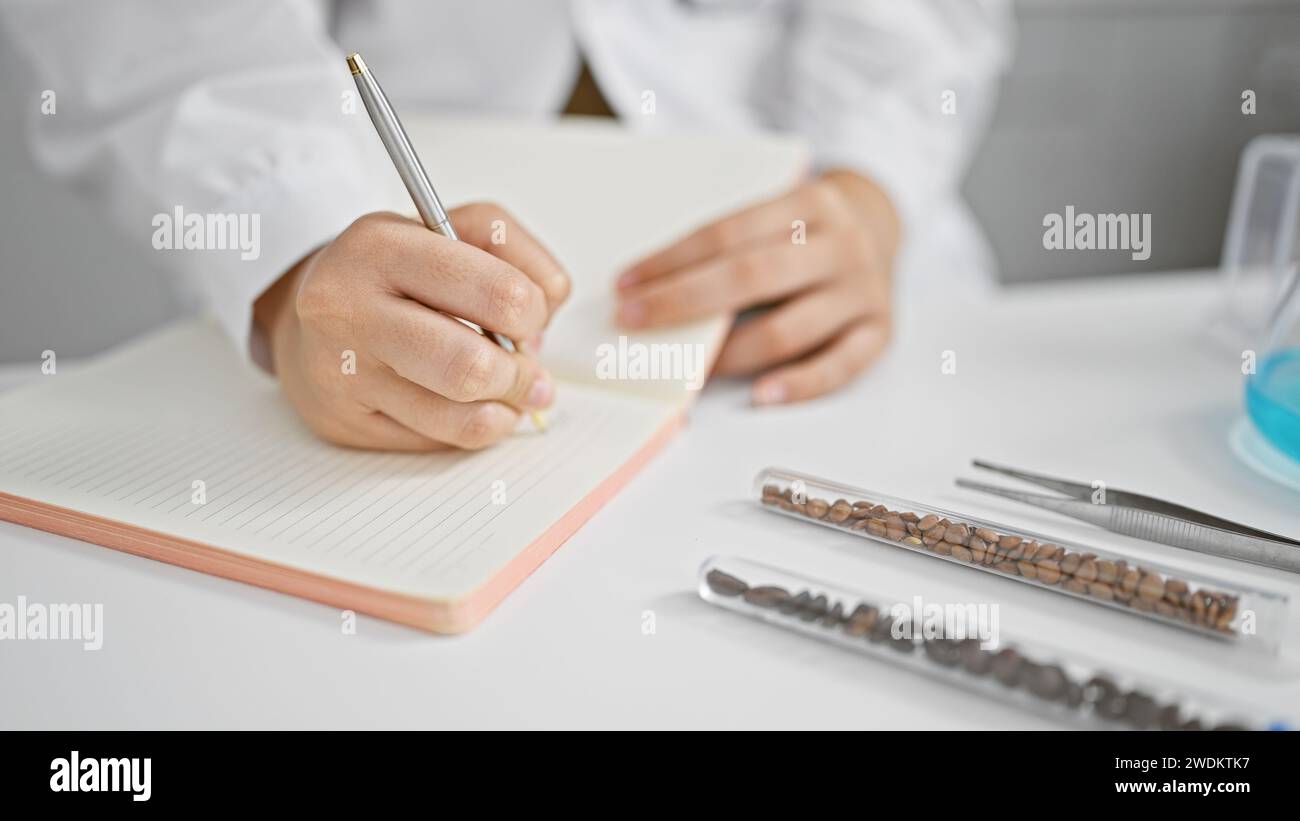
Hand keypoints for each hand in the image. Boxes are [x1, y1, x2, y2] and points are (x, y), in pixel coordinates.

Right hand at [254, 204, 569, 449]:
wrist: (306, 314)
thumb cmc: (395, 272)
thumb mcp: (452, 229)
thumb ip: (515, 252)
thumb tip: (547, 311)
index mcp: (381, 246)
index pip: (497, 293)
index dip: (532, 313)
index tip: (528, 316)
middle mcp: (348, 308)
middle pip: (473, 367)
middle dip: (520, 374)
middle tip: (526, 367)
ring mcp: (341, 371)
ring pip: (461, 416)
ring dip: (506, 408)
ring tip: (511, 392)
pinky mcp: (343, 420)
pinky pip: (438, 441)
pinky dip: (474, 427)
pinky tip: (473, 406)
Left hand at [614, 169, 897, 404]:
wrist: (881, 226)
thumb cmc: (805, 229)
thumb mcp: (778, 211)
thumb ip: (732, 241)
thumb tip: (651, 287)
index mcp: (808, 203)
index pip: (727, 234)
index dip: (672, 261)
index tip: (626, 286)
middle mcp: (839, 245)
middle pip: (752, 277)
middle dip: (684, 302)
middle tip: (634, 321)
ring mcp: (863, 291)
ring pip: (789, 329)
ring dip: (730, 354)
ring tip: (686, 369)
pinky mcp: (880, 332)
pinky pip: (839, 366)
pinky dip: (800, 384)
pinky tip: (761, 395)